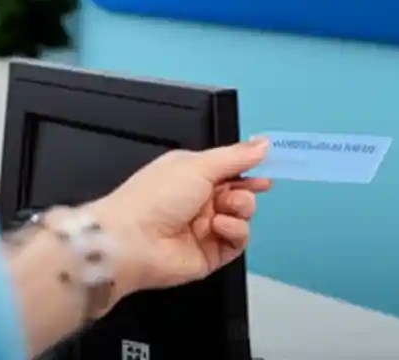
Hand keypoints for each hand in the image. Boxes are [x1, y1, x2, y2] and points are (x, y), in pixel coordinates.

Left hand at [87, 137, 271, 305]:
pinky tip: (219, 226)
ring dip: (240, 209)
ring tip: (226, 208)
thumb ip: (236, 156)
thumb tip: (264, 143)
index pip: (229, 171)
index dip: (248, 170)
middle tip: (243, 191)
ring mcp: (205, 229)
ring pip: (242, 217)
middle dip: (246, 190)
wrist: (131, 241)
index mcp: (192, 175)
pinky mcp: (211, 254)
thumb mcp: (199, 165)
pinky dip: (234, 231)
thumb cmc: (157, 195)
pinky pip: (237, 241)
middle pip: (240, 194)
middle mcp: (199, 202)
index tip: (267, 169)